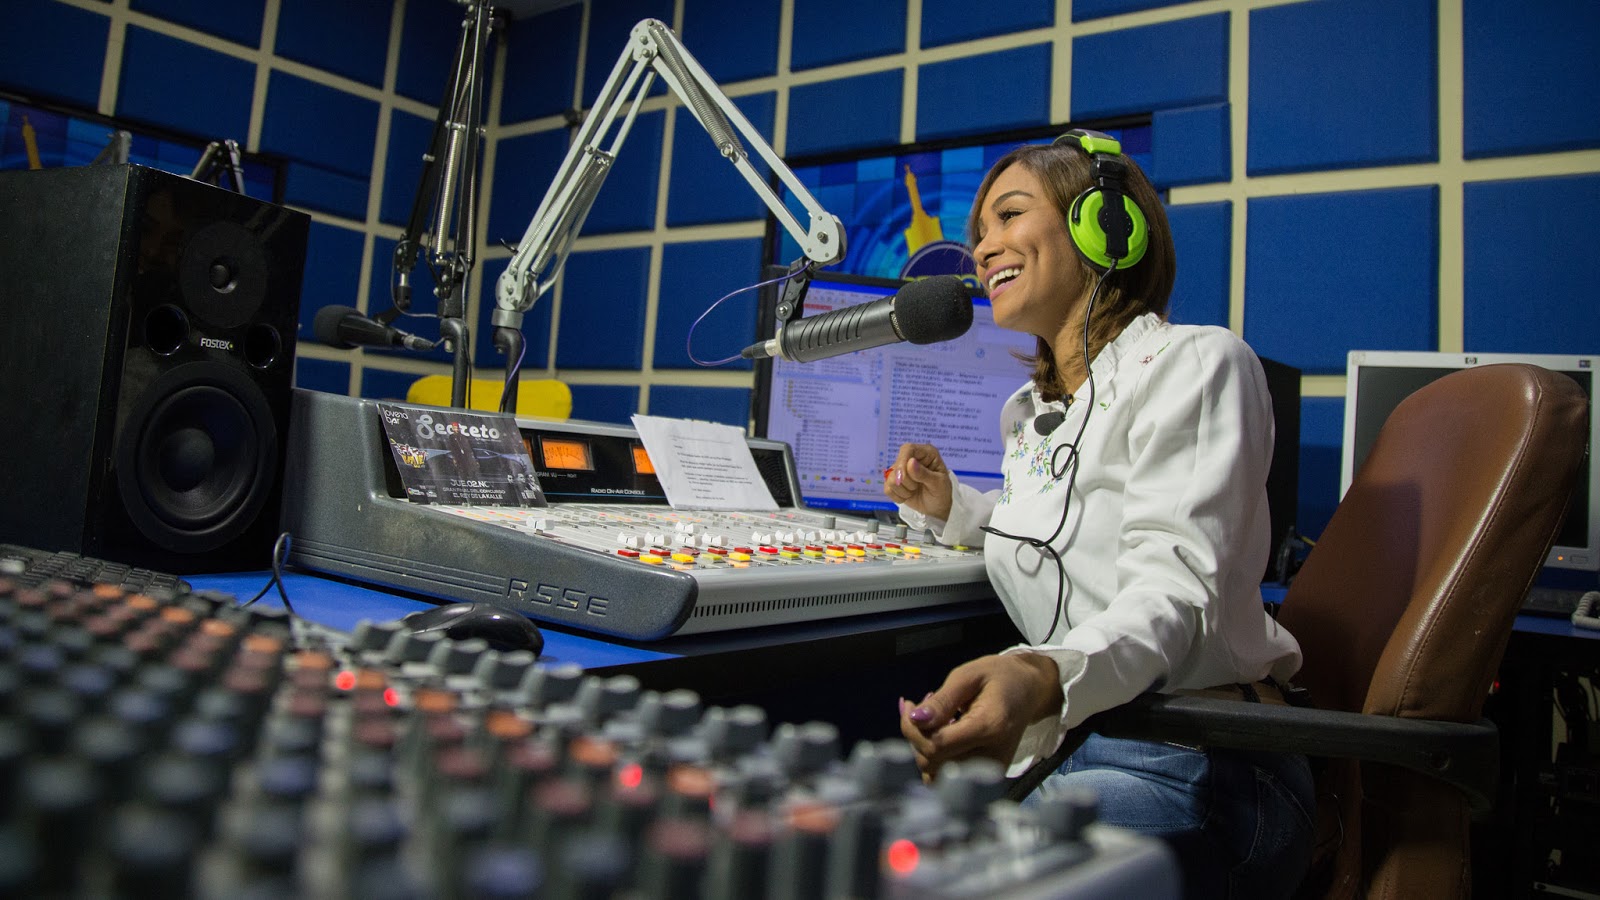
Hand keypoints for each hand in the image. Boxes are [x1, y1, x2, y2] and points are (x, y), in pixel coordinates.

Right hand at [884, 443, 953, 520]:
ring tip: (914, 491)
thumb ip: (924, 474)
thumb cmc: (942, 493)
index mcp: (926, 453)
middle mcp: (912, 458)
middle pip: (897, 465)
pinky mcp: (895, 482)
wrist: (937, 508)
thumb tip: (910, 462)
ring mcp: (902, 470)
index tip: (905, 477)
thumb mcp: (938, 484)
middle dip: (906, 481)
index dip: (903, 461)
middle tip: (917, 487)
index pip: (907, 449)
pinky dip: (897, 496)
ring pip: (890, 478)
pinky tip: (907, 496)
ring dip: (903, 490)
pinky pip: (887, 488)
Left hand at [900, 653, 1063, 779]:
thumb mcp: (969, 675)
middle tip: (923, 706)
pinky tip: (940, 734)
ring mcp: (990, 772)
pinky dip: (935, 758)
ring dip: (923, 748)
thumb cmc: (1001, 677)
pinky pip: (947, 777)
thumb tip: (914, 719)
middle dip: (916, 735)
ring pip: (935, 775)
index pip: (936, 745)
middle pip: (933, 763)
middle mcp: (990, 757)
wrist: (1031, 691)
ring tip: (934, 719)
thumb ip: (942, 700)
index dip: (913, 728)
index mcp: (989, 728)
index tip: (910, 703)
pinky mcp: (986, 777)